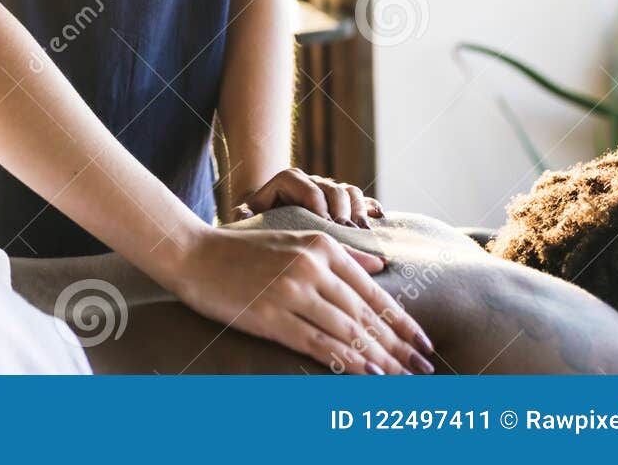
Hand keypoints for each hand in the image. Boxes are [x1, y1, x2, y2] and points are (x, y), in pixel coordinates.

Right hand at [166, 225, 435, 374]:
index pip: (373, 291)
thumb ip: (341, 253)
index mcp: (321, 247)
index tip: (424, 343)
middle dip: (399, 345)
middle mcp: (311, 266)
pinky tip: (368, 376)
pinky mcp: (272, 315)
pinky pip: (320, 344)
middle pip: (366, 314)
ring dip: (380, 359)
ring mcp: (292, 291)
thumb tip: (380, 264)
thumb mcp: (295, 238)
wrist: (193, 254)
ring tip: (402, 379)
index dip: (403, 321)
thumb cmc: (243, 249)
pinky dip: (349, 363)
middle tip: (424, 369)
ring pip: (348, 332)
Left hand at [231, 168, 383, 228]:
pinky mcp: (343, 202)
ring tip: (364, 232)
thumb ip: (244, 212)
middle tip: (347, 232)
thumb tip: (242, 213)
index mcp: (290, 180)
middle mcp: (313, 181)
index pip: (309, 191)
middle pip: (334, 190)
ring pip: (350, 192)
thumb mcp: (248, 213)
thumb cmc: (258, 215)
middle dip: (342, 211)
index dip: (319, 209)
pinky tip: (380, 219)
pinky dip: (371, 207)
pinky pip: (362, 198)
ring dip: (359, 211)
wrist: (268, 212)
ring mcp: (330, 190)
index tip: (325, 229)